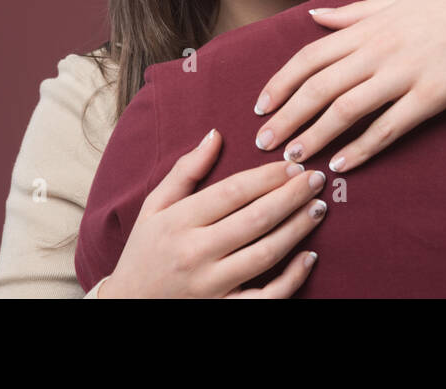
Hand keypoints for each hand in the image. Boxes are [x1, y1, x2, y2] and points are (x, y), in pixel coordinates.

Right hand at [98, 128, 327, 297]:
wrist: (127, 305)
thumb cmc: (144, 252)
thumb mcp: (154, 208)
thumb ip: (185, 171)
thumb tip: (216, 135)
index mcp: (178, 222)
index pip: (232, 192)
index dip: (267, 177)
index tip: (293, 164)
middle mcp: (194, 253)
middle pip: (255, 220)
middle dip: (291, 196)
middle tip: (317, 179)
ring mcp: (210, 286)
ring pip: (265, 255)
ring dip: (297, 229)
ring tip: (318, 208)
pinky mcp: (223, 311)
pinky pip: (265, 298)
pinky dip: (291, 279)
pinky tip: (309, 257)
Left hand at [252, 0, 445, 172]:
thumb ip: (353, 13)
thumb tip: (315, 17)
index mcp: (368, 26)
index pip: (309, 57)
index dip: (280, 84)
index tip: (260, 105)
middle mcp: (379, 50)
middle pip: (319, 88)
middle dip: (286, 117)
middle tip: (264, 142)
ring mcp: (404, 74)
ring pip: (346, 110)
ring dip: (316, 136)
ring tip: (294, 157)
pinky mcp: (431, 97)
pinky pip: (389, 128)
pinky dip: (362, 148)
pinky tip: (343, 164)